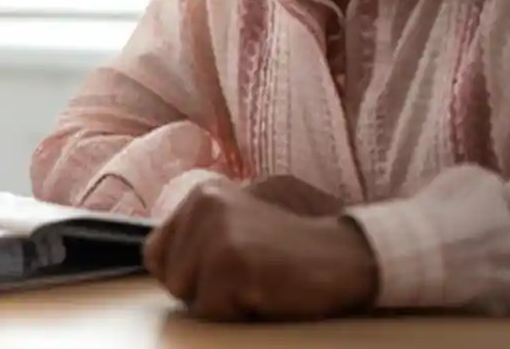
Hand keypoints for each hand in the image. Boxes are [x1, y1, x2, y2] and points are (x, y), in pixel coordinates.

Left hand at [143, 181, 377, 320]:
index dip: (185, 276)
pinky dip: (239, 315)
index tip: (220, 276)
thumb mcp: (247, 216)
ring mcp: (217, 232)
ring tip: (261, 283)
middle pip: (170, 278)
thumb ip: (204, 229)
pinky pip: (212, 312)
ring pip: (189, 297)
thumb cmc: (302, 243)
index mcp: (203, 194)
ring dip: (223, 304)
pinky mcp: (233, 263)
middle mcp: (204, 205)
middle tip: (250, 278)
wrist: (354, 253)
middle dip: (204, 291)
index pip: (156, 252)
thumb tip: (160, 260)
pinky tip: (269, 293)